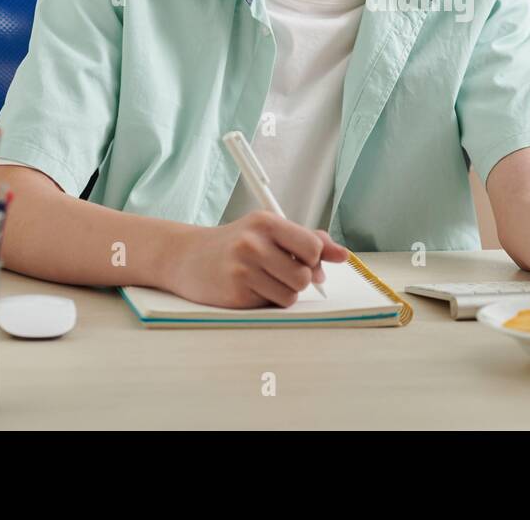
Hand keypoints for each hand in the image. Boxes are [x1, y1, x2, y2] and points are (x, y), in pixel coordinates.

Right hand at [161, 211, 349, 307]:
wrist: (186, 257)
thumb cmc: (235, 243)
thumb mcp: (269, 231)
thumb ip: (308, 240)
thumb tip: (343, 255)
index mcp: (267, 222)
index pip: (313, 247)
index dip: (314, 259)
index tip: (303, 260)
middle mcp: (253, 243)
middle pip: (304, 276)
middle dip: (299, 280)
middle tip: (279, 272)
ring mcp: (242, 269)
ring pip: (291, 295)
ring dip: (284, 293)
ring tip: (264, 280)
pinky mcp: (234, 294)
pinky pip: (271, 306)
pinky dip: (266, 302)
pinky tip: (249, 289)